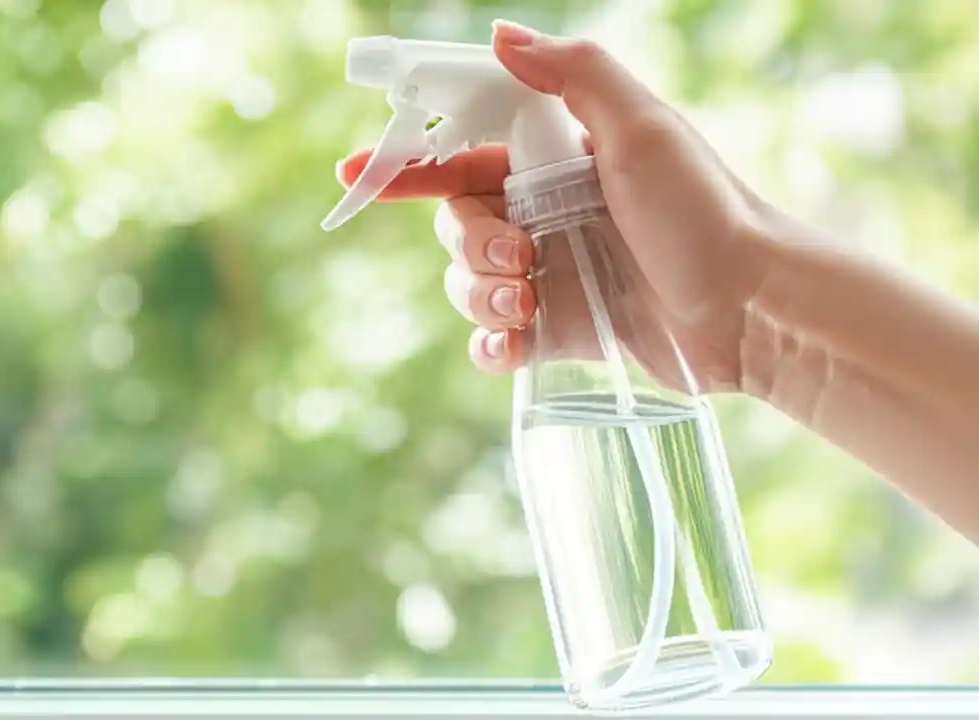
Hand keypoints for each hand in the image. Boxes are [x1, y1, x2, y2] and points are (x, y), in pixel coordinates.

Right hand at [337, 20, 775, 392]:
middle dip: (467, 241)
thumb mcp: (643, 128)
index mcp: (555, 161)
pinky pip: (494, 342)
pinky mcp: (560, 333)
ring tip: (527, 302)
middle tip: (517, 253)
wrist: (752, 308)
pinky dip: (491, 345)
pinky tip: (513, 344)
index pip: (462, 155)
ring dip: (481, 294)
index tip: (357, 172)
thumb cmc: (706, 211)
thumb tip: (499, 35)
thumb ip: (573, 75)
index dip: (406, 163)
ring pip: (466, 284)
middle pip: (455, 224)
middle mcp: (544, 215)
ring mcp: (549, 276)